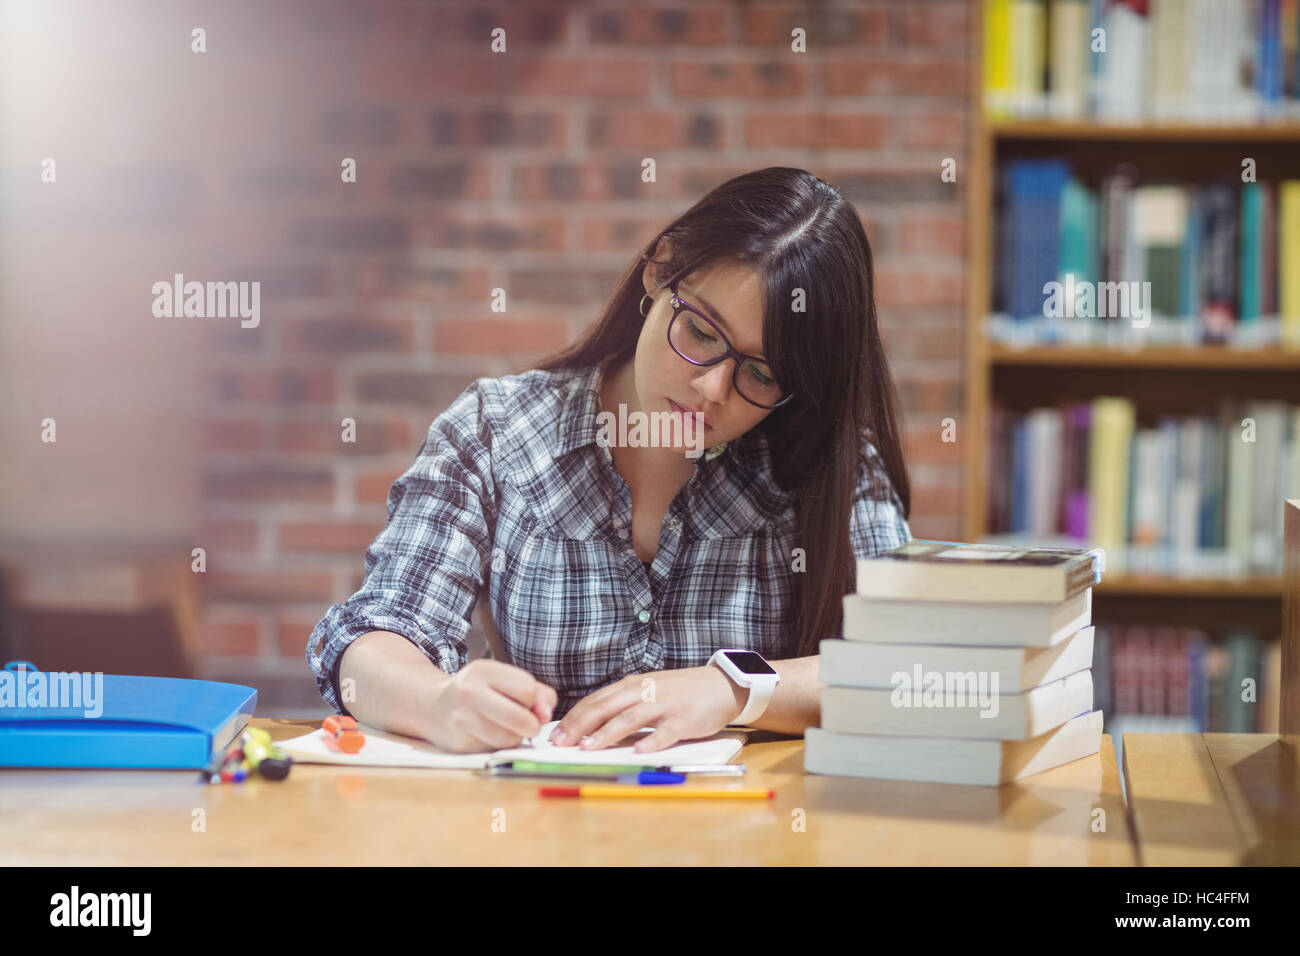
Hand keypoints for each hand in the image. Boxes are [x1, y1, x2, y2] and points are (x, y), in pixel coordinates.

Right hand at [425, 659, 556, 752]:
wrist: (433, 707)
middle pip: (521, 718)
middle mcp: (470, 693)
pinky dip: (500, 746)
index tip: (529, 704)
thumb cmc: (478, 692)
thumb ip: (536, 691)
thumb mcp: (503, 680)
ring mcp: (462, 720)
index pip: (528, 689)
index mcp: (484, 671)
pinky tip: (491, 736)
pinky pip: (495, 750)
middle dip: (532, 725)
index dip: (536, 701)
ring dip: (516, 738)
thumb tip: (546, 713)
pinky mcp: (460, 744)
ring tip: (507, 728)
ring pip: (510, 738)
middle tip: (528, 724)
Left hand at [548, 665, 746, 753]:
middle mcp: (644, 691)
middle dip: (580, 726)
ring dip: (607, 733)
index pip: (596, 701)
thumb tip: (589, 726)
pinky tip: (638, 751)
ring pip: (630, 717)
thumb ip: (622, 705)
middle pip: (606, 707)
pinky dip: (652, 741)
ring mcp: (665, 704)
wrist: (721, 685)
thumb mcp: (646, 691)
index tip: (555, 735)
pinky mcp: (685, 718)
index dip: (574, 718)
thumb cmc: (679, 693)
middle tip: (562, 743)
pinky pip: (666, 731)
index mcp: (632, 686)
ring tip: (588, 748)